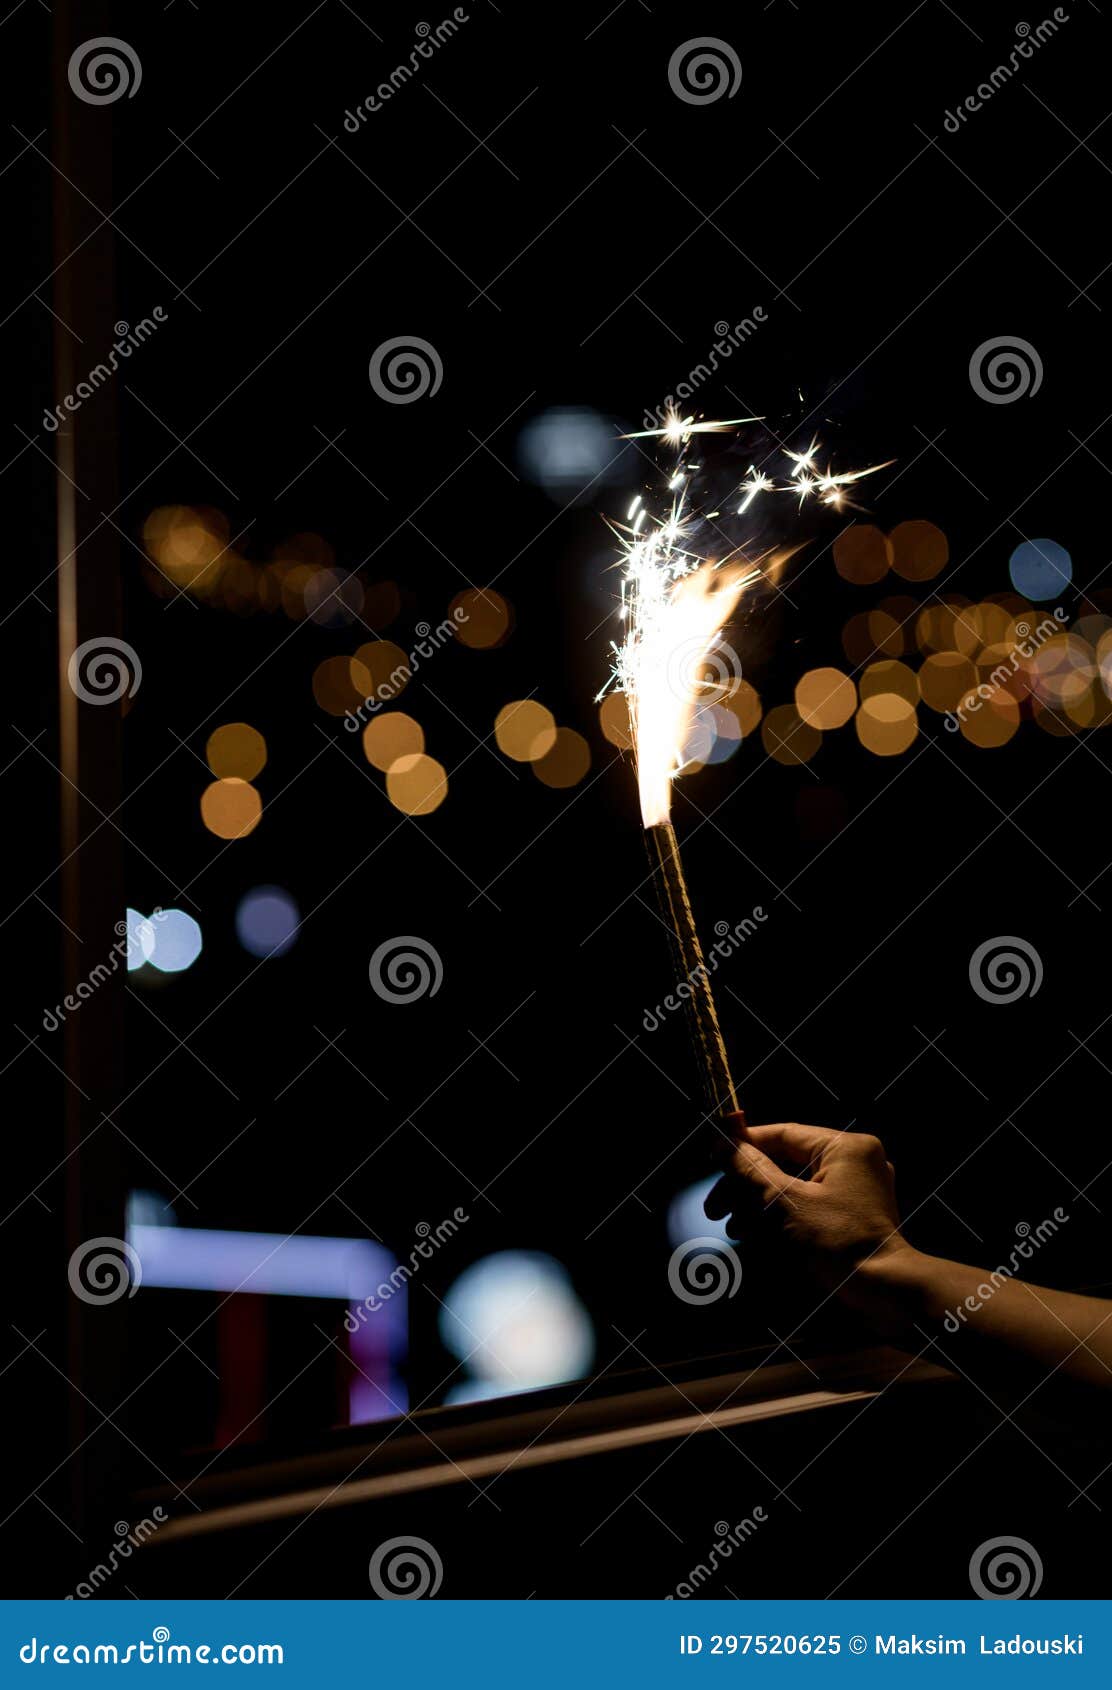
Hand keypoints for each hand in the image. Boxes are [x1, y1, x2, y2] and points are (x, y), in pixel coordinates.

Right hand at [705, 1119, 914, 1299]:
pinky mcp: (855, 1218)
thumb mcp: (784, 1203)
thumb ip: (750, 1170)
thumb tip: (722, 1144)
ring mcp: (857, 1192)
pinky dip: (782, 1219)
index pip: (784, 1134)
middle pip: (786, 1163)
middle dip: (748, 1187)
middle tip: (716, 1208)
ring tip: (735, 1228)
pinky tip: (756, 1237)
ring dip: (760, 1206)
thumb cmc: (838, 1243)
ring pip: (795, 1188)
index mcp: (845, 1148)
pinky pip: (810, 1208)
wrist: (885, 1293)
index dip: (744, 1145)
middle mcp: (855, 1163)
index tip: (714, 1157)